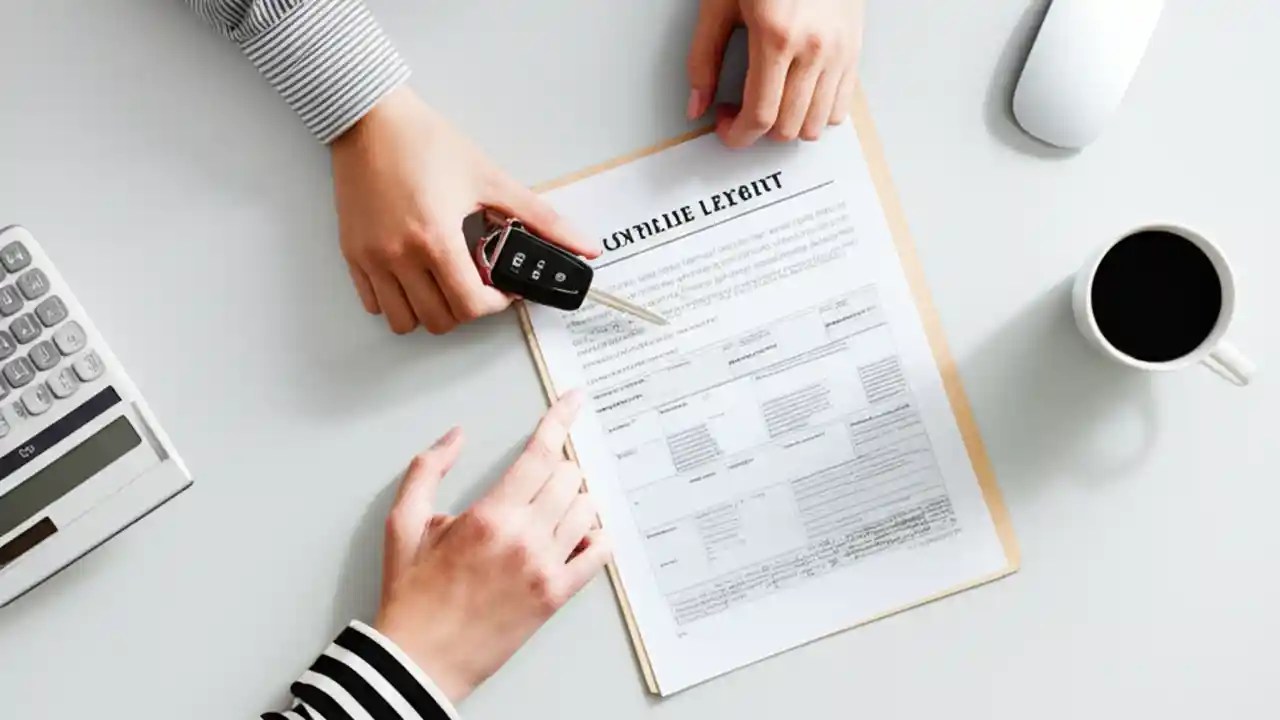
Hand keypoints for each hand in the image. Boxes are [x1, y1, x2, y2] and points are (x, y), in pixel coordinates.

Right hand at [330, 87, 600, 334]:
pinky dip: (398, 301)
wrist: (370, 119)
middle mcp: (400, 256)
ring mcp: (372, 258)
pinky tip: (414, 277)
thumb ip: (541, 218)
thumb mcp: (490, 179)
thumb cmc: (424, 142)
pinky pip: (375, 304)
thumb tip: (583, 244)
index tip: (502, 289)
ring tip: (445, 283)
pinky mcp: (352, 253)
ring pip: (404, 321)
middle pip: (440, 320)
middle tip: (477, 284)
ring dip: (431, 312)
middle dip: (467, 309)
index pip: (471, 305)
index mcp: (436, 239)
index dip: (496, 304)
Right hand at [374, 391, 611, 702]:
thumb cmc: (412, 596)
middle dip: (557, 468)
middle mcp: (524, 539)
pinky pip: (598, 554)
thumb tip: (454, 436)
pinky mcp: (556, 596)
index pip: (541, 454)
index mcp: (490, 516)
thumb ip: (427, 471)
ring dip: (575, 500)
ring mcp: (545, 569)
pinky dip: (595, 537)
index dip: (561, 420)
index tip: (574, 401)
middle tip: (539, 478)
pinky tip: (576, 537)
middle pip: (569, 478)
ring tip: (550, 510)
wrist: (420, 660)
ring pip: (587, 510)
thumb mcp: (402, 525)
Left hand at [687, 0, 865, 146]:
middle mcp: (813, 47)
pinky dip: (817, 114)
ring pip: (816, 124)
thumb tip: (696, 104)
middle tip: (739, 111)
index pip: (760, 115)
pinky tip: (797, 97)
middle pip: (787, 126)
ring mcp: (839, 50)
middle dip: (757, 131)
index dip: (738, 135)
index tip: (726, 130)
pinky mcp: (854, 49)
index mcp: (776, 35)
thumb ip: (703, 58)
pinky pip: (841, 107)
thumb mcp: (720, 4)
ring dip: (788, 127)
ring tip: (770, 104)